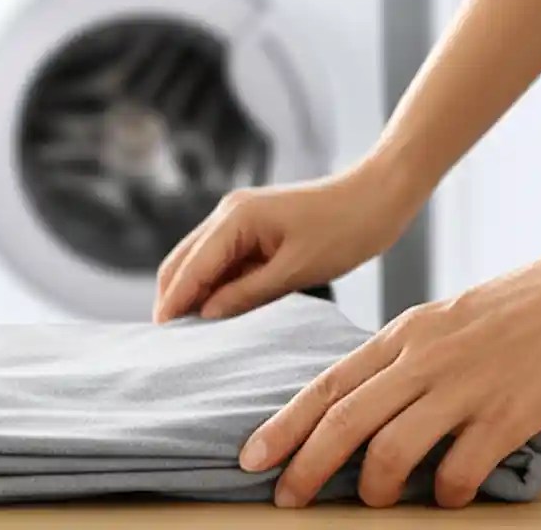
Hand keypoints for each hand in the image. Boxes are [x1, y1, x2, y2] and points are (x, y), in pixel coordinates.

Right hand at [153, 159, 421, 322]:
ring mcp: (237, 219)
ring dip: (192, 294)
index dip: (173, 304)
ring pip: (198, 262)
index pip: (190, 267)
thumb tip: (206, 315)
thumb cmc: (346, 229)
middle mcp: (227, 214)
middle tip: (170, 344)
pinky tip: (218, 314)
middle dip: (173, 299)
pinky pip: (221, 262)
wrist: (379, 196)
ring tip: (190, 336)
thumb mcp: (296, 270)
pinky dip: (214, 287)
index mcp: (235, 218)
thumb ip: (247, 293)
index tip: (161, 340)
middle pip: (182, 262)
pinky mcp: (252, 229)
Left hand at [237, 240, 540, 508]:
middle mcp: (422, 359)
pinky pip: (459, 469)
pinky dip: (445, 492)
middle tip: (284, 498)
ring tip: (371, 499)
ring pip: (389, 449)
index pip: (327, 384)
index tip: (254, 455)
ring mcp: (463, 387)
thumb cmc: (521, 303)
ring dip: (372, 486)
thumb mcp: (445, 318)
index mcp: (403, 333)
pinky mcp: (507, 415)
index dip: (285, 424)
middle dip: (305, 465)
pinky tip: (446, 495)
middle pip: (342, 420)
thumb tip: (371, 398)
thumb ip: (406, 355)